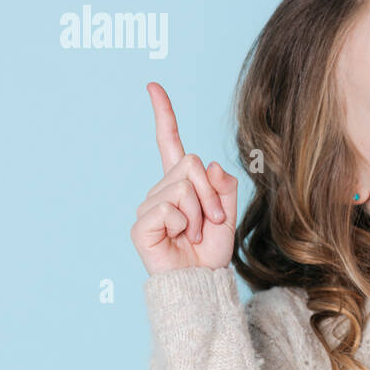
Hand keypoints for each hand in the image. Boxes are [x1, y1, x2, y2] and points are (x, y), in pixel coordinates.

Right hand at [130, 82, 237, 274]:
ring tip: (194, 234)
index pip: (169, 142)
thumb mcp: (228, 214)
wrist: (201, 282)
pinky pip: (169, 207)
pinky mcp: (142, 223)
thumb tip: (209, 165)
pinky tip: (179, 238)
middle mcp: (162, 190)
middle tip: (211, 221)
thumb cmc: (210, 251)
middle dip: (211, 193)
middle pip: (191, 163)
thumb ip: (223, 186)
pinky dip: (184, 224)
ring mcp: (149, 205)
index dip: (163, 115)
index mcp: (181, 183)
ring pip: (184, 186)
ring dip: (200, 213)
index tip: (153, 86)